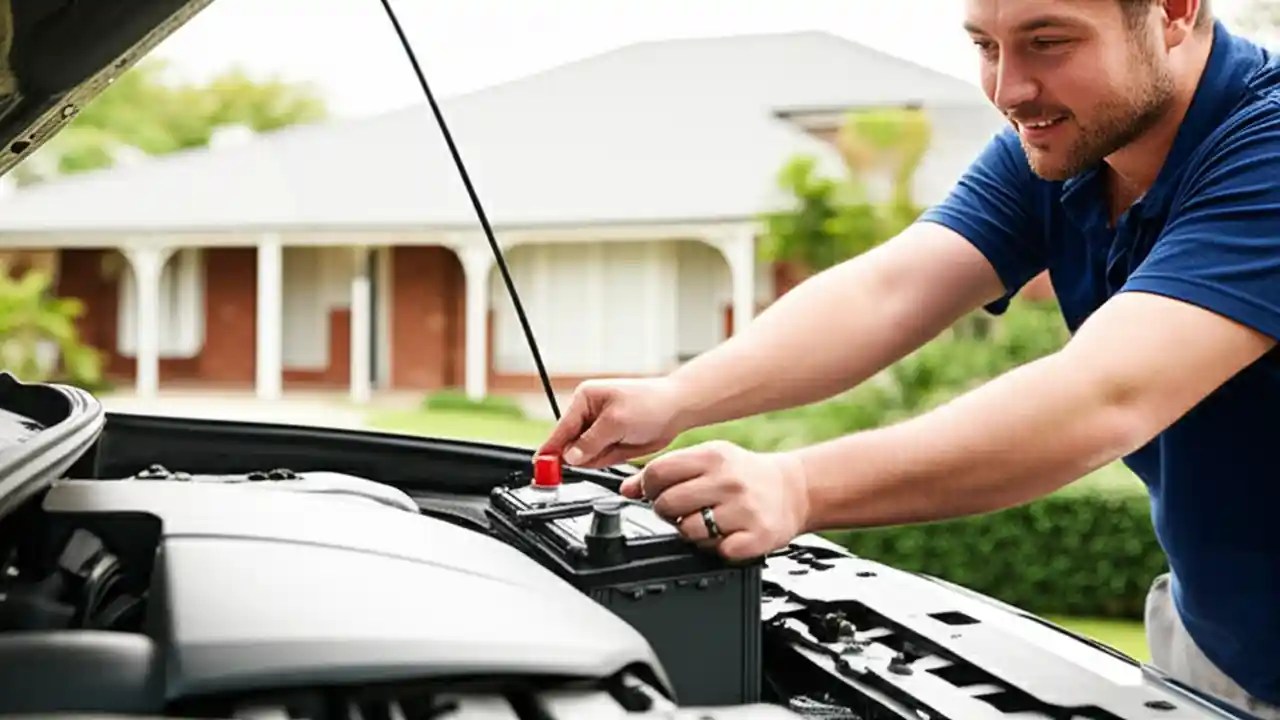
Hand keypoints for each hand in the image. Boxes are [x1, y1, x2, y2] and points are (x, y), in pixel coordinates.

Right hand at [539, 378, 686, 467]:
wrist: (677, 409)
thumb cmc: (650, 404)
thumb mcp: (617, 422)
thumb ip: (591, 442)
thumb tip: (570, 457)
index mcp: (584, 399)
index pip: (560, 429)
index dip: (550, 451)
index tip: (541, 468)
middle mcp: (588, 413)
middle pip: (569, 445)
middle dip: (579, 456)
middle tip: (594, 457)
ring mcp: (598, 429)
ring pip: (584, 455)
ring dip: (597, 458)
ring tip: (621, 442)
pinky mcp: (609, 442)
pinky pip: (599, 459)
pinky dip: (607, 460)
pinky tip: (624, 447)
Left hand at [620, 440, 810, 559]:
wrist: (795, 489)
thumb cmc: (746, 475)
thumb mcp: (709, 460)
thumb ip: (668, 470)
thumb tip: (627, 488)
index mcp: (713, 456)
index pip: (658, 473)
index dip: (649, 488)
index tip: (657, 494)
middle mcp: (728, 481)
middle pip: (667, 505)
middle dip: (667, 513)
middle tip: (682, 511)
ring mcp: (743, 509)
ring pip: (688, 531)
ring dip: (691, 533)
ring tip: (708, 522)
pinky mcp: (756, 536)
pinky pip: (717, 551)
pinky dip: (717, 548)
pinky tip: (727, 534)